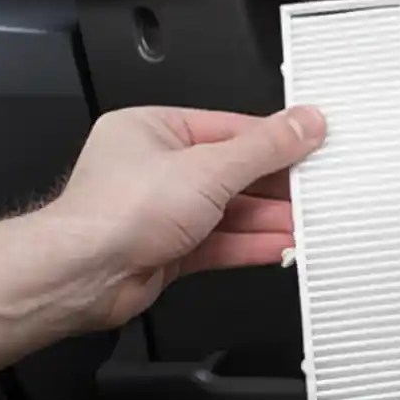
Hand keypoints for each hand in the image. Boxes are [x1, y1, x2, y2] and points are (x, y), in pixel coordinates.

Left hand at [44, 105, 326, 328]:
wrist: (81, 276)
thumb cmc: (115, 214)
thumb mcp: (208, 168)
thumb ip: (264, 148)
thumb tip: (304, 123)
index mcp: (154, 129)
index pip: (231, 129)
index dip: (275, 140)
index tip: (313, 145)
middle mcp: (156, 168)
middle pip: (233, 172)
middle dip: (277, 187)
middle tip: (318, 190)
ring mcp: (163, 211)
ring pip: (230, 212)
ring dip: (270, 220)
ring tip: (309, 223)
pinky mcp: (170, 249)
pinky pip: (221, 242)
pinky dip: (252, 245)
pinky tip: (283, 245)